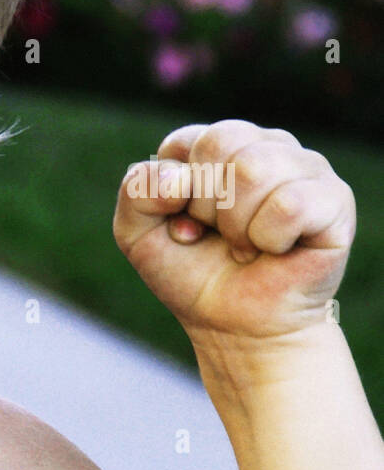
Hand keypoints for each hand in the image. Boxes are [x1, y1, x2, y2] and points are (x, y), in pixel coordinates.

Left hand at [114, 120, 355, 342]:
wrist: (235, 328)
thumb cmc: (191, 274)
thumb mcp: (137, 234)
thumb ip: (135, 191)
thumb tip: (177, 179)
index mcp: (218, 146)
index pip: (185, 141)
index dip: (173, 192)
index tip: (182, 224)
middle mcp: (264, 146)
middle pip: (220, 142)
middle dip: (205, 204)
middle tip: (218, 235)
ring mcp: (305, 168)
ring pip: (254, 169)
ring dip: (236, 225)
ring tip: (245, 245)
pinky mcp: (334, 199)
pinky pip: (289, 203)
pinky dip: (268, 239)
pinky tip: (274, 250)